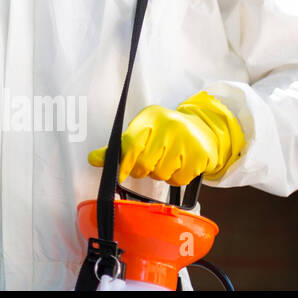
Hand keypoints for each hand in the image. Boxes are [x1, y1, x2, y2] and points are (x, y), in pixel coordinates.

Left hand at [87, 91, 244, 185]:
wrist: (202, 128)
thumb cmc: (166, 131)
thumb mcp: (143, 130)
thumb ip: (120, 146)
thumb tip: (94, 159)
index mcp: (151, 118)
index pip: (131, 144)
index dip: (123, 163)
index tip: (118, 175)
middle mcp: (169, 126)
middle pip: (145, 163)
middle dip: (141, 170)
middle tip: (147, 164)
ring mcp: (186, 141)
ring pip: (161, 174)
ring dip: (159, 173)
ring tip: (165, 160)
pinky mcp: (200, 156)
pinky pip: (178, 180)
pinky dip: (175, 178)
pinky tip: (178, 165)